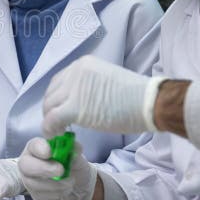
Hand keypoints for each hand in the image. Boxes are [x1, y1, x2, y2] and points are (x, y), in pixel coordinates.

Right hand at [18, 138, 97, 199]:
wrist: (80, 189)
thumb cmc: (75, 168)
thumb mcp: (78, 157)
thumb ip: (74, 151)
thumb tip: (73, 147)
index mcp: (39, 147)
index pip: (34, 145)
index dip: (39, 147)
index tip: (49, 152)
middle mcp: (30, 161)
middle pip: (25, 164)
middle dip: (43, 168)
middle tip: (61, 170)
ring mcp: (30, 179)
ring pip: (34, 183)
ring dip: (57, 183)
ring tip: (71, 181)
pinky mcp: (35, 194)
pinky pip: (42, 195)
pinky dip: (58, 193)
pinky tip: (65, 189)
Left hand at [43, 55, 165, 135]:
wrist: (150, 102)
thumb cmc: (135, 96)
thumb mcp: (106, 81)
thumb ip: (88, 86)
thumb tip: (77, 102)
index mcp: (83, 64)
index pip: (58, 81)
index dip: (56, 98)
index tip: (59, 111)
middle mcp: (75, 71)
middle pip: (51, 93)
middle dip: (51, 110)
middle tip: (57, 124)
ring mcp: (74, 88)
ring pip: (49, 106)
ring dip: (50, 121)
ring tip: (58, 132)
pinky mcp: (75, 107)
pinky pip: (52, 119)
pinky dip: (50, 129)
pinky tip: (56, 136)